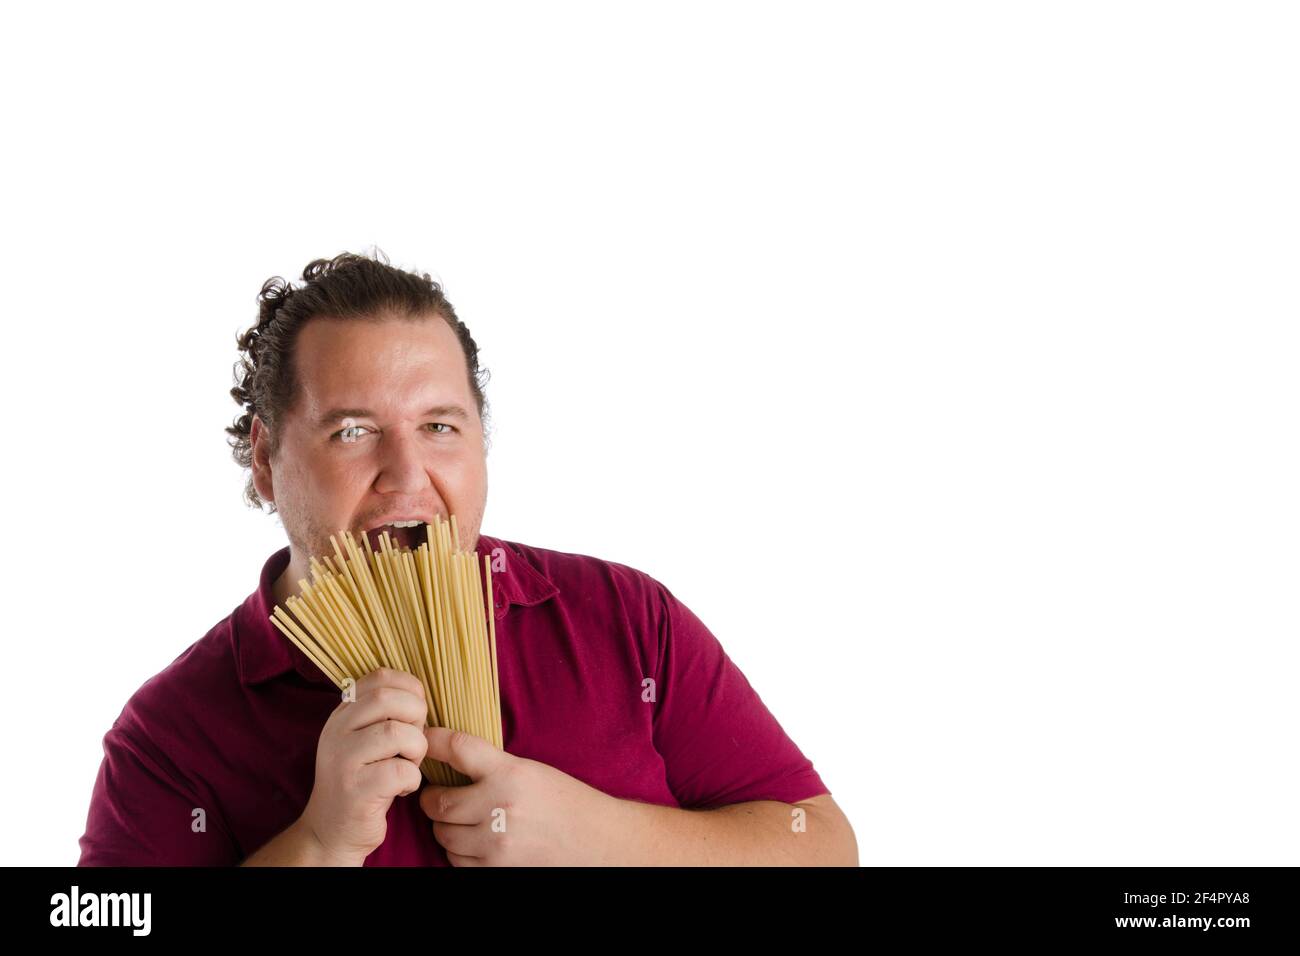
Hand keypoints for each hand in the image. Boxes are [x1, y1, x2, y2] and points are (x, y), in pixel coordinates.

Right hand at [298, 668, 428, 865]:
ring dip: (417, 750)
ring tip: (408, 766)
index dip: (410, 689)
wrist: (331, 832)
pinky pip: (401, 771)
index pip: (380, 677)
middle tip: (414, 742)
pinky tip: (401, 789)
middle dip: (416, 717)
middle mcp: (336, 732)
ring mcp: (342, 760)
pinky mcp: (355, 790)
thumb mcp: (366, 739)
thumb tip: (419, 696)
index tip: (415, 714)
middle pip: (389, 698)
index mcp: (342, 714)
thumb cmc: (364, 780)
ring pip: (398, 733)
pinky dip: (412, 780)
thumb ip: (385, 713)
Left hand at [419, 727, 625, 865]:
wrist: (596, 841)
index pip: (458, 748)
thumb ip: (492, 766)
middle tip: (435, 794)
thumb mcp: (530, 771)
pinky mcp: (495, 868)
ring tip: (460, 820)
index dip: (434, 741)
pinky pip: (456, 860)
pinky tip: (473, 841)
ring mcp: (496, 843)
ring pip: (442, 834)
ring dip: (444, 826)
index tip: (424, 739)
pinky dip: (457, 850)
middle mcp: (499, 807)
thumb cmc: (564, 801)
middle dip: (431, 798)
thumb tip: (448, 759)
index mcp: (510, 773)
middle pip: (437, 803)